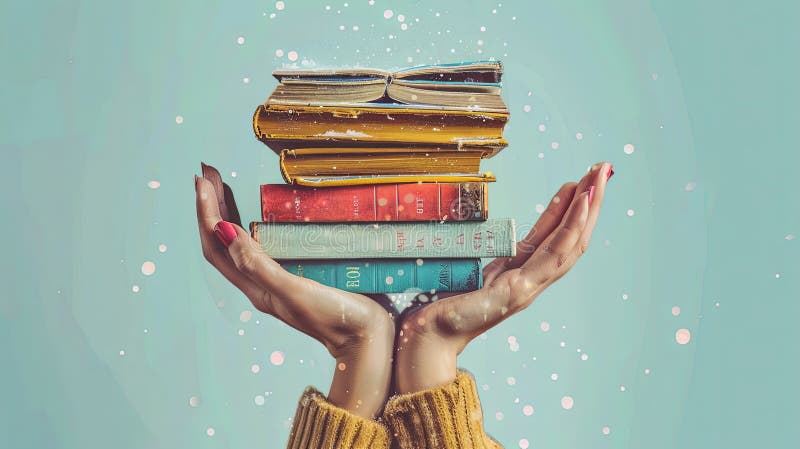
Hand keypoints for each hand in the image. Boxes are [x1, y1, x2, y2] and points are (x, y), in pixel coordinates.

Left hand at [195, 163, 394, 417]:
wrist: (367, 341)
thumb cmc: (334, 317)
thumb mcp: (294, 291)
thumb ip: (260, 266)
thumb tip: (225, 233)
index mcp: (256, 288)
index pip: (216, 247)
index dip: (206, 213)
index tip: (202, 181)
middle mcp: (262, 283)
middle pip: (223, 242)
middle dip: (212, 207)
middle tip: (208, 172)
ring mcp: (279, 279)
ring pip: (241, 242)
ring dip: (229, 212)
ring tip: (223, 183)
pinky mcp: (298, 274)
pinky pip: (265, 243)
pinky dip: (256, 222)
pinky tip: (262, 211)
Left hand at [394, 162, 612, 392]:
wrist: (426, 336)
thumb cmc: (438, 304)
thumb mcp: (462, 266)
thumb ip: (475, 249)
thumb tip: (470, 222)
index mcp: (517, 273)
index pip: (553, 236)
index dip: (569, 210)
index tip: (580, 181)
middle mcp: (529, 281)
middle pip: (570, 238)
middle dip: (589, 203)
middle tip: (603, 169)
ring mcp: (528, 287)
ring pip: (570, 243)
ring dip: (588, 209)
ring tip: (600, 178)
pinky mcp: (518, 291)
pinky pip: (553, 255)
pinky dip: (572, 227)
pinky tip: (583, 205)